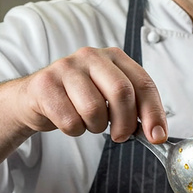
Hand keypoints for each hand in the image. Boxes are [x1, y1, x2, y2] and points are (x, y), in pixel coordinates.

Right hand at [16, 47, 166, 142]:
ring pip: (94, 109)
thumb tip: (157, 133)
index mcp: (114, 57)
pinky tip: (69, 120)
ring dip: (95, 127)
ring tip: (88, 122)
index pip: (143, 83)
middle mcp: (91, 56)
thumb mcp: (109, 97)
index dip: (153, 113)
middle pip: (121, 93)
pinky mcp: (45, 84)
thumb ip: (134, 109)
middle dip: (125, 123)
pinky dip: (74, 130)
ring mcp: (66, 67)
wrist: (35, 98)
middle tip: (120, 136)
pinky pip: (70, 120)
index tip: (157, 136)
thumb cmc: (78, 98)